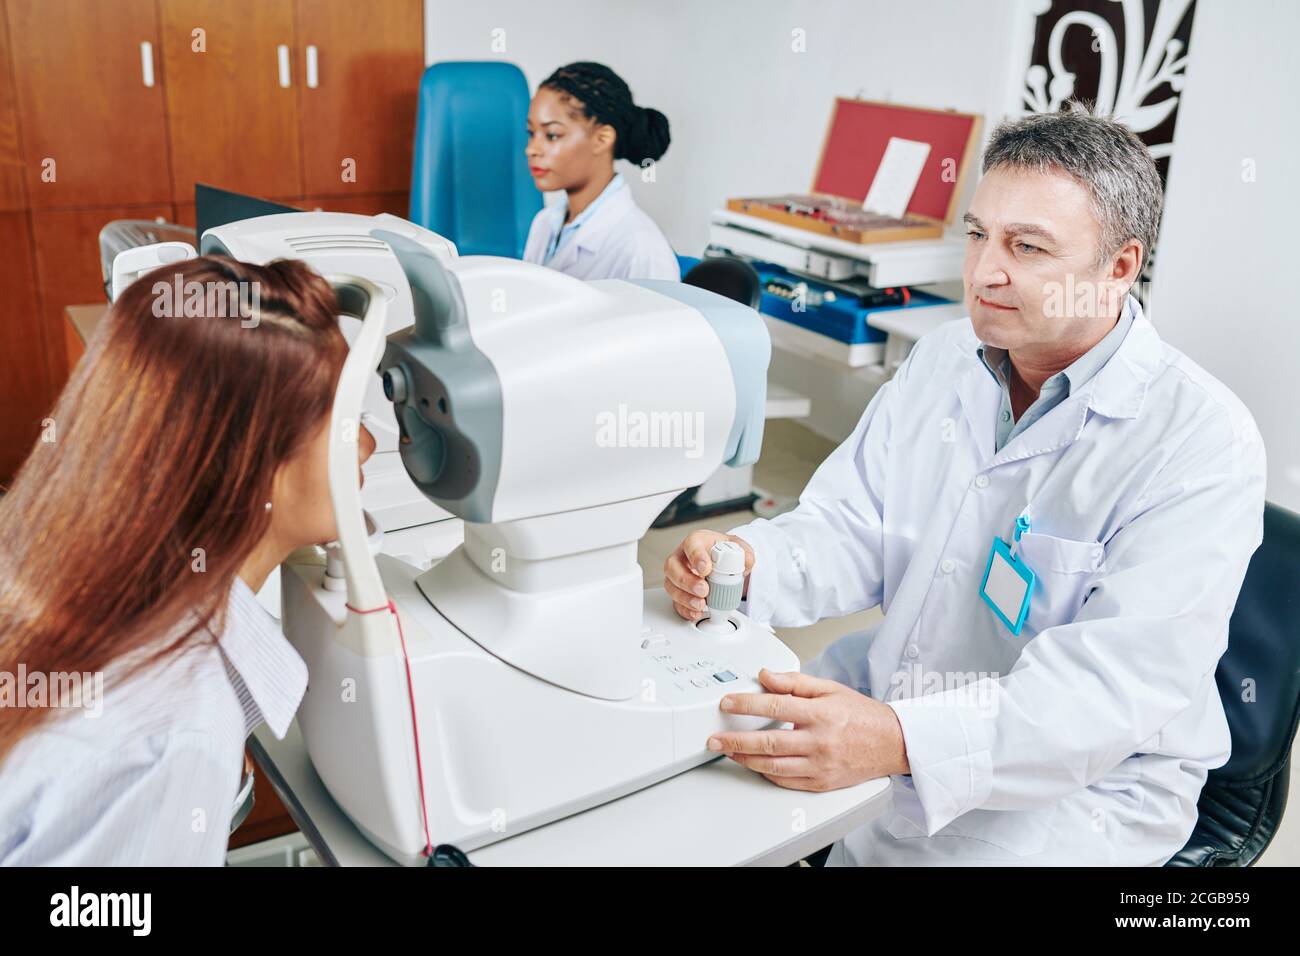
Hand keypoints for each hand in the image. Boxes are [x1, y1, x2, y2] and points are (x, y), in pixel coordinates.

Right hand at [663, 529, 754, 620]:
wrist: (725, 563)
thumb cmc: (724, 552)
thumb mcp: (738, 547)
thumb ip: (745, 552)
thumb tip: (747, 561)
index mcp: (697, 541)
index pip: (691, 544)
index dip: (696, 556)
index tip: (705, 568)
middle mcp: (682, 557)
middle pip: (673, 566)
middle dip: (687, 581)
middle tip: (704, 589)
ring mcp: (678, 575)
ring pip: (671, 585)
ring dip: (685, 598)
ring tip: (701, 604)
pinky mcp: (679, 591)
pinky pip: (675, 602)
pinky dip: (685, 609)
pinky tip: (695, 612)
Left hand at [707, 668, 909, 790]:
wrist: (892, 743)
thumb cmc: (861, 715)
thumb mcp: (830, 688)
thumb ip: (794, 682)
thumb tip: (765, 675)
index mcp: (820, 713)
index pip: (775, 706)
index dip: (746, 704)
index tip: (727, 703)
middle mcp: (819, 741)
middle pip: (769, 742)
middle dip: (735, 740)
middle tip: (714, 739)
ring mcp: (820, 765)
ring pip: (774, 766)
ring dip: (746, 759)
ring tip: (728, 751)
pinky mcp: (822, 783)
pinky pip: (787, 781)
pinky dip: (767, 774)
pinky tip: (755, 765)